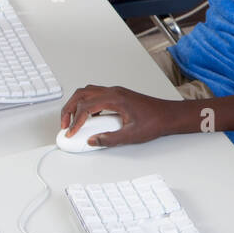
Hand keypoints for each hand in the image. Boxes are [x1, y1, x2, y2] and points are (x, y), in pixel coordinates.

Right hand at [60, 84, 174, 146]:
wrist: (169, 115)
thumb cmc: (155, 121)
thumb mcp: (131, 135)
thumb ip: (109, 139)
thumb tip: (92, 140)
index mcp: (116, 99)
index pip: (86, 107)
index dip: (75, 121)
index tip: (70, 132)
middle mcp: (114, 92)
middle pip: (82, 94)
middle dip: (69, 109)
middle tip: (64, 125)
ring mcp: (116, 92)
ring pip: (87, 92)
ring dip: (76, 104)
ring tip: (72, 120)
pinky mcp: (118, 95)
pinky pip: (96, 95)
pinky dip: (86, 104)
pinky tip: (89, 118)